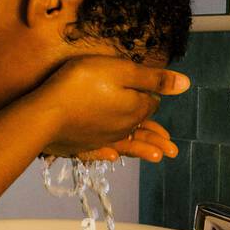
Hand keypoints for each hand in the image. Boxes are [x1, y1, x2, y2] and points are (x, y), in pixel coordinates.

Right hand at [35, 56, 189, 157]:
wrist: (43, 114)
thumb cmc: (80, 85)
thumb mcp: (121, 71)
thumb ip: (152, 79)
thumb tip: (185, 84)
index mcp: (134, 110)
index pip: (150, 106)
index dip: (151, 97)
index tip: (152, 94)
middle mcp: (120, 128)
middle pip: (141, 129)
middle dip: (155, 136)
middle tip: (171, 150)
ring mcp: (100, 138)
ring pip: (125, 143)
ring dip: (140, 149)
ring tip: (156, 157)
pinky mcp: (81, 144)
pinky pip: (99, 149)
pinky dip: (107, 152)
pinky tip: (109, 154)